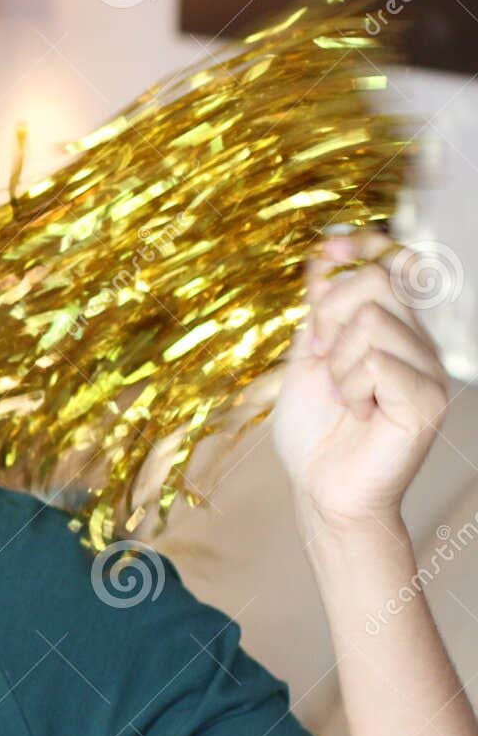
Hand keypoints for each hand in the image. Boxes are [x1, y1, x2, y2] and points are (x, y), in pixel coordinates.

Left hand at [273, 229, 450, 532]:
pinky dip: (352, 388)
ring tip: (345, 397)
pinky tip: (359, 414)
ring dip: (338, 363)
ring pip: (372, 322)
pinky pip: (378, 361)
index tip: (329, 250)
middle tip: (324, 360)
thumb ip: (320, 311)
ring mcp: (429, 370)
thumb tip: (325, 254)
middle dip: (330, 316)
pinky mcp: (428, 399)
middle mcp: (418, 344)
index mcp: (391, 331)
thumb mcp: (307, 358)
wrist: (319, 488)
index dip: (365, 247)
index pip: (392, 266)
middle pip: (377, 282)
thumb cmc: (314, 431)